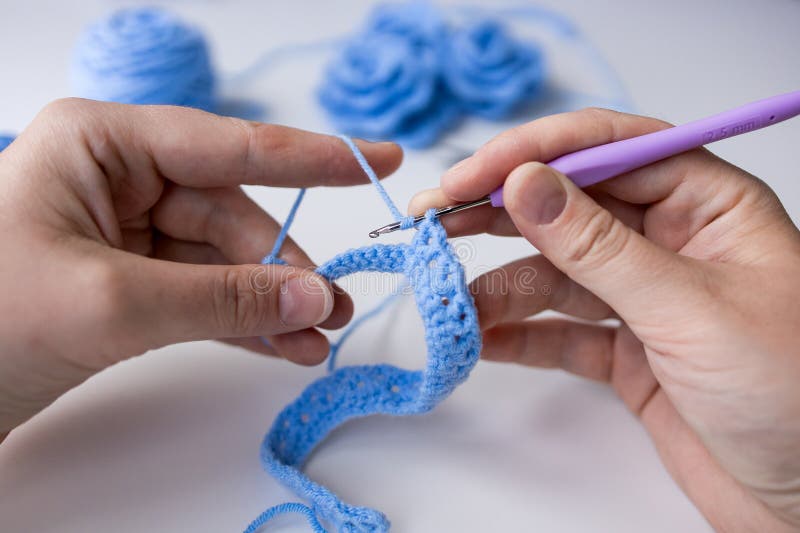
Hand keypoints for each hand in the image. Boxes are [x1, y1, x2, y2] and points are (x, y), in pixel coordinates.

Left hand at [0, 98, 401, 438]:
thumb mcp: (114, 303)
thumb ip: (225, 299)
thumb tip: (316, 298)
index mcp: (103, 145)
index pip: (230, 145)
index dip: (313, 157)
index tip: (380, 160)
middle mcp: (117, 177)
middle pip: (230, 215)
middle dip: (284, 265)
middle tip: (334, 307)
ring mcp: (123, 231)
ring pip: (221, 260)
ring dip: (269, 301)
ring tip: (316, 339)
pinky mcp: (125, 281)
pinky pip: (200, 292)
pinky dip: (239, 321)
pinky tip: (280, 346)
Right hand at [410, 108, 799, 530]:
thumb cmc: (791, 393)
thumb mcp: (689, 309)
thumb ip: (599, 247)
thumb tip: (525, 183)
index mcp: (707, 204)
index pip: (608, 150)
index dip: (533, 154)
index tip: (469, 177)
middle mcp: (671, 241)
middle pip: (570, 207)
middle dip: (500, 212)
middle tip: (433, 219)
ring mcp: (644, 297)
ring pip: (555, 273)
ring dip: (500, 284)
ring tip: (449, 297)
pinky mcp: (627, 351)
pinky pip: (560, 331)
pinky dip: (518, 335)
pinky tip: (479, 337)